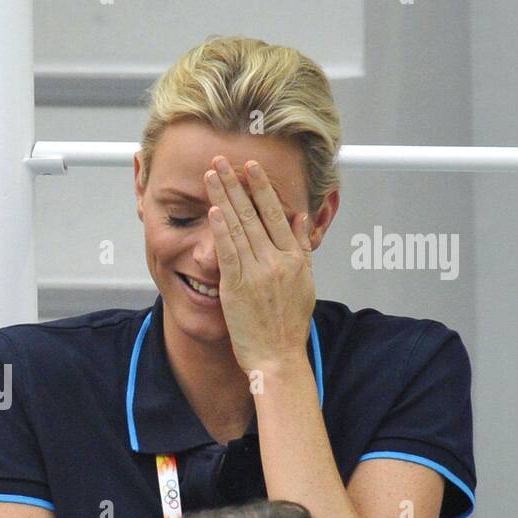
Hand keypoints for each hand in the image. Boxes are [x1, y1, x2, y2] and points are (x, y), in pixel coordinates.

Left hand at [204, 156, 315, 374]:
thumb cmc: (288, 325)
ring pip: (239, 227)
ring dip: (223, 198)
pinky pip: (228, 252)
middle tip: (223, 160)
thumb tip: (300, 217)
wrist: (278, 358)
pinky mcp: (238, 287)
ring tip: (212, 175)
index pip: (275, 213)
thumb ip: (302, 247)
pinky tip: (212, 210)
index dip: (261, 188)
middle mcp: (277, 261)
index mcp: (294, 258)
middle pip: (254, 214)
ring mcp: (257, 273)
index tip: (251, 167)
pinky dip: (220, 230)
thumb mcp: (305, 282)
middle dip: (236, 184)